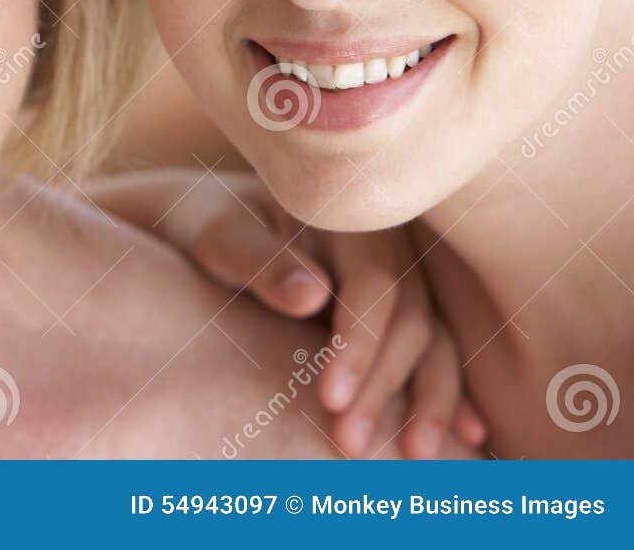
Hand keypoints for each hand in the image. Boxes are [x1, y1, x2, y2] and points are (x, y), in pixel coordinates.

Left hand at [87, 165, 486, 457]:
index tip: (329, 399)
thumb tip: (314, 294)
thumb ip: (260, 260)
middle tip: (349, 446)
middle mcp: (386, 244)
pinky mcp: (399, 308)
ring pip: (433, 340)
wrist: (208, 220)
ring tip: (416, 457)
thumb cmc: (207, 225)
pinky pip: (436, 348)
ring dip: (428, 400)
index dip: (361, 344)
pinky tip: (466, 435)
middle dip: (386, 387)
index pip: (376, 284)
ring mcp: (401, 276)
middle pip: (411, 319)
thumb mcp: (219, 235)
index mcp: (347, 217)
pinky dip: (449, 391)